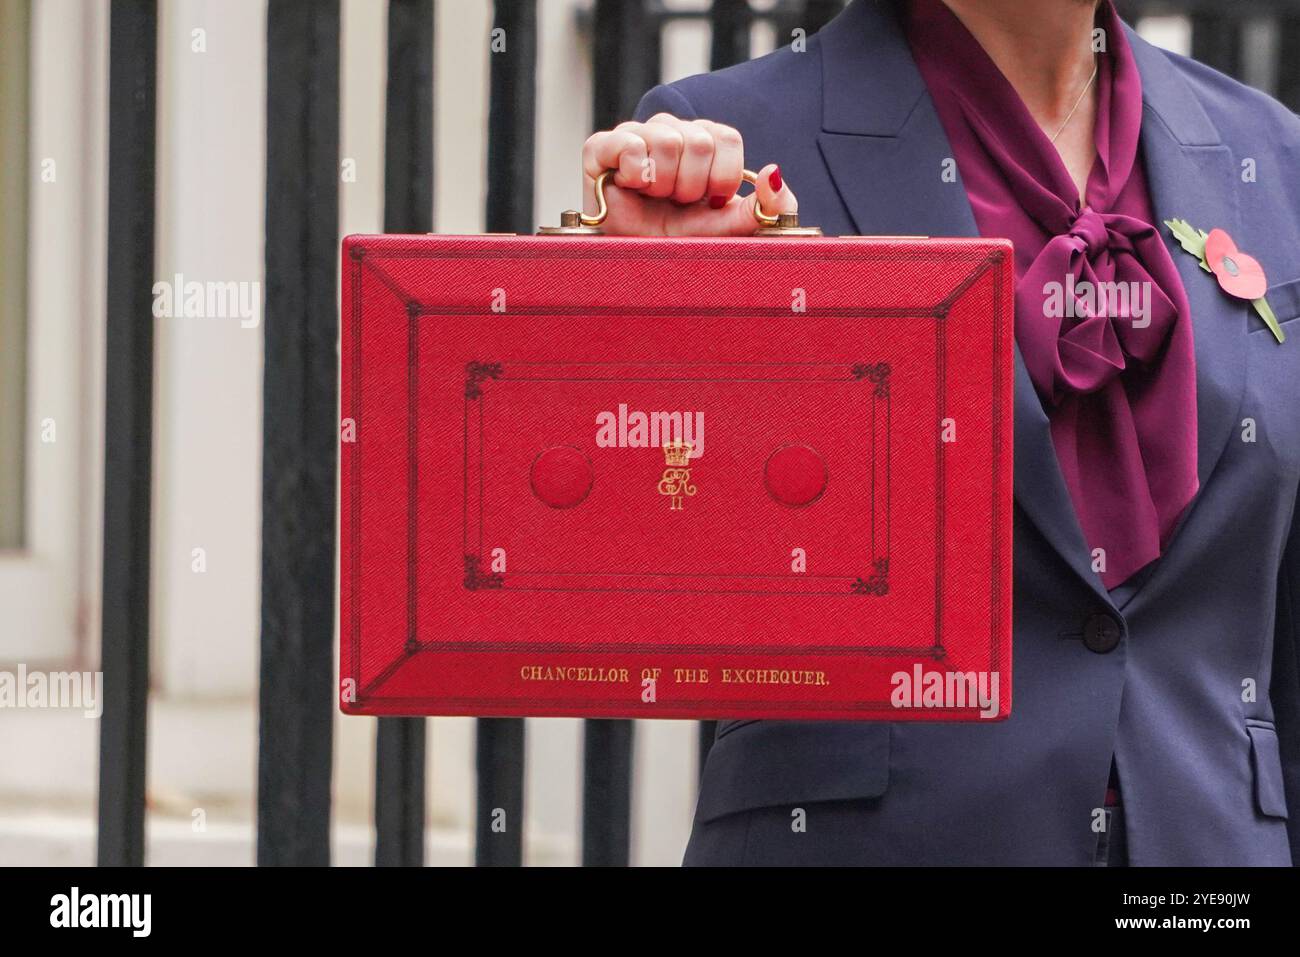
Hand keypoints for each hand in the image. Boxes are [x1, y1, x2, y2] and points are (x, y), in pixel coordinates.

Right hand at [581, 113, 796, 235]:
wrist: (636, 262)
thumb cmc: (681, 242)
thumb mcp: (730, 228)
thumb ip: (764, 206)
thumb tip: (774, 172)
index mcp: (704, 142)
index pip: (727, 138)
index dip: (722, 177)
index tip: (709, 202)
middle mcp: (672, 130)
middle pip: (699, 141)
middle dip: (692, 187)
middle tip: (676, 204)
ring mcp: (636, 134)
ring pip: (667, 142)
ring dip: (663, 184)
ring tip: (653, 199)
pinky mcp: (601, 147)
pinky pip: (629, 143)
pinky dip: (635, 174)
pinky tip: (630, 188)